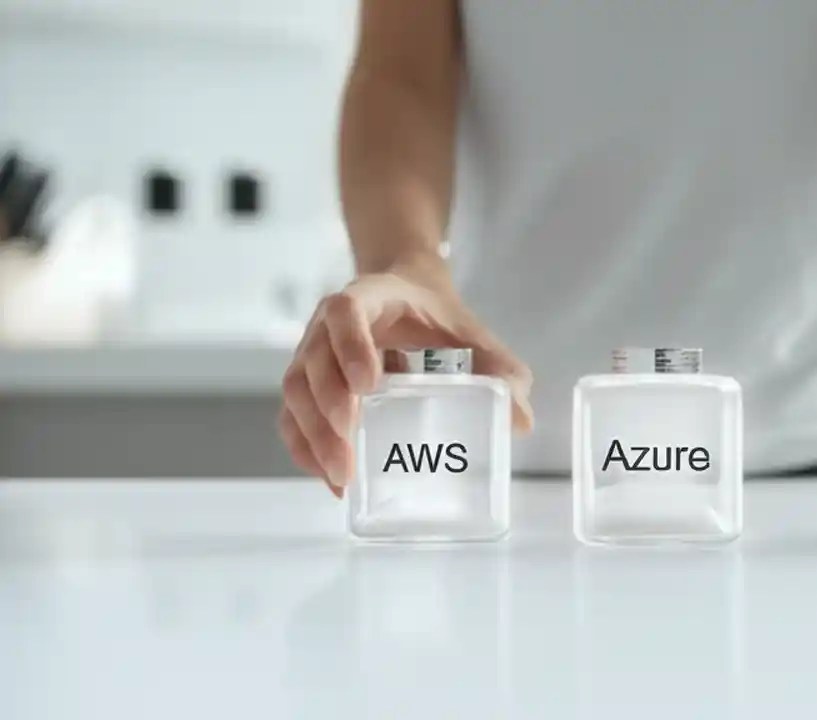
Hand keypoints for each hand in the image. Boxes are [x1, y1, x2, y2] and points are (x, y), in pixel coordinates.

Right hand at [278, 256, 532, 497]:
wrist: (409, 296)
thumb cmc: (439, 319)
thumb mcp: (474, 335)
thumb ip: (502, 370)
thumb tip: (521, 421)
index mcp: (368, 299)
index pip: (344, 312)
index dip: (350, 346)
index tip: (369, 384)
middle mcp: (327, 325)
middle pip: (311, 364)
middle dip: (327, 412)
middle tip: (350, 454)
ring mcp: (312, 352)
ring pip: (295, 392)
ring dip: (311, 436)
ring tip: (341, 476)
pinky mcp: (310, 382)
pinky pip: (292, 414)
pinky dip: (304, 447)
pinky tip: (328, 477)